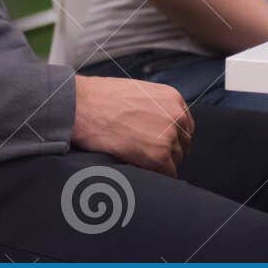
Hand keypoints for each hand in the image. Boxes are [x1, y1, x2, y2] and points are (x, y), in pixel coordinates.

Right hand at [71, 74, 192, 177]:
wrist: (82, 106)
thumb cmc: (100, 98)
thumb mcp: (136, 92)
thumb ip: (154, 107)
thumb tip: (157, 125)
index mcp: (172, 98)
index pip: (185, 125)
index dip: (173, 136)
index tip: (161, 143)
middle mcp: (176, 116)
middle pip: (184, 143)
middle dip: (169, 150)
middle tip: (147, 154)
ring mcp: (169, 136)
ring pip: (176, 160)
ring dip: (161, 163)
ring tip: (138, 160)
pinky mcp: (159, 155)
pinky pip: (169, 174)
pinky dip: (157, 175)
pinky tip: (139, 168)